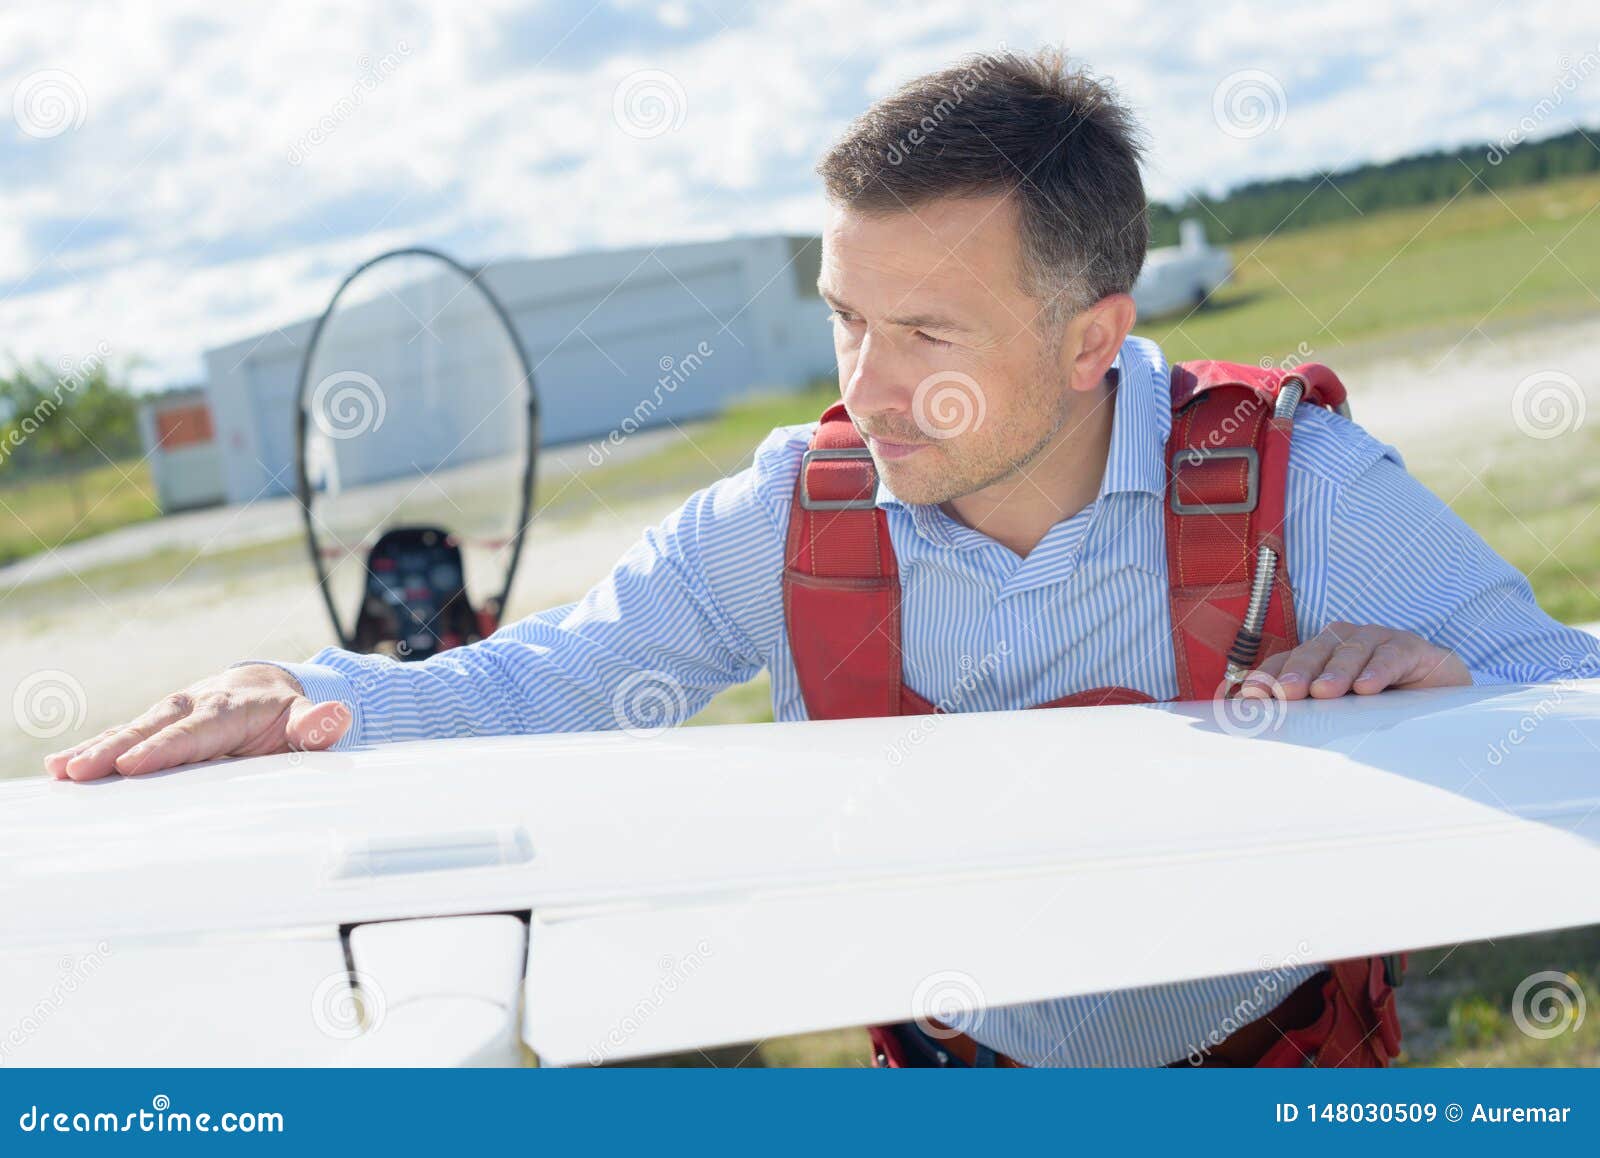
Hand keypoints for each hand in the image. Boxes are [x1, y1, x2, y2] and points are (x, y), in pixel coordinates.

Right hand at [42, 664, 351, 781]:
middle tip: (80, 771)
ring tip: (62, 770)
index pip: (196, 731)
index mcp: (231, 708)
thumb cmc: (288, 714)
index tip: (133, 765)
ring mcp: (172, 712)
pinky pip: (124, 735)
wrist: (270, 686)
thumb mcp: (308, 720)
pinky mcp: (157, 723)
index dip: (165, 748)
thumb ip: (318, 725)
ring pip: (131, 730)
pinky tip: (60, 766)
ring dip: (95, 749)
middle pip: (154, 729)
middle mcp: (194, 704)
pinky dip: (93, 748)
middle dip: (116, 749)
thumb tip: (335, 716)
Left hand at [1237, 621, 1469, 700]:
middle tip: (1287, 693)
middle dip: (1297, 672)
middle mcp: (1343, 642)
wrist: (1442, 699)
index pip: (1285, 662)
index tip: (1252, 696)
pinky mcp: (1411, 648)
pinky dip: (1378, 669)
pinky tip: (1368, 687)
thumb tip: (1267, 727)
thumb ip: (1309, 714)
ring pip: (1350, 651)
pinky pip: (1391, 655)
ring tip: (1324, 693)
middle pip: (1313, 652)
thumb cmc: (1382, 707)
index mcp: (1318, 656)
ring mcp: (1377, 640)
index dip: (1268, 676)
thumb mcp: (1341, 712)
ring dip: (1336, 672)